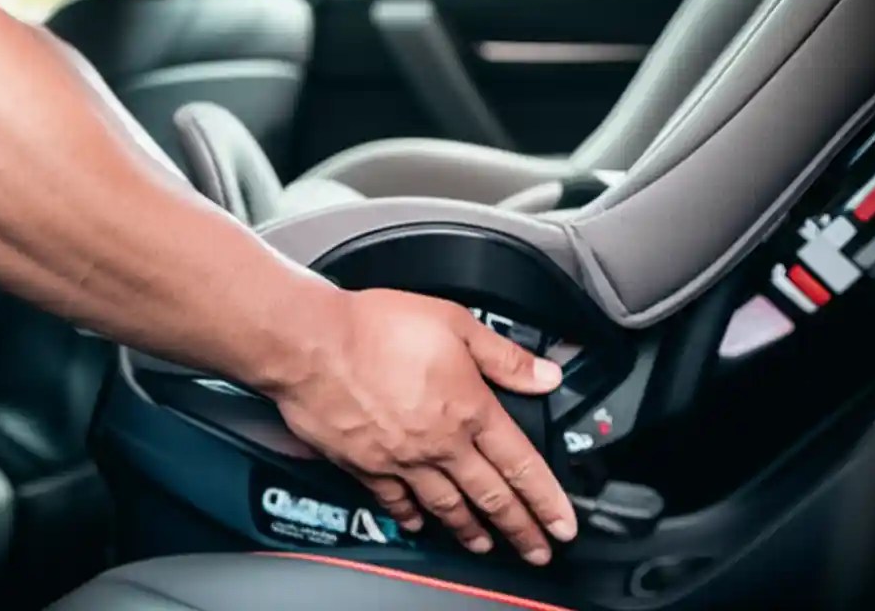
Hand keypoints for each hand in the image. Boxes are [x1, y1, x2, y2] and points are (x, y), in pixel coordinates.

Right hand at [265, 288, 577, 564]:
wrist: (310, 345)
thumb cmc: (374, 328)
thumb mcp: (454, 323)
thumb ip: (503, 355)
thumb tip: (545, 375)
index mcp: (470, 410)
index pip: (521, 465)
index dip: (547, 499)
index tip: (563, 523)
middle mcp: (440, 444)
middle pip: (491, 496)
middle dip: (521, 529)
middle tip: (538, 551)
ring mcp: (402, 460)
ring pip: (447, 506)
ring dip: (472, 529)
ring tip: (486, 545)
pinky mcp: (365, 465)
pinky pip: (395, 500)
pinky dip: (411, 516)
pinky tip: (418, 523)